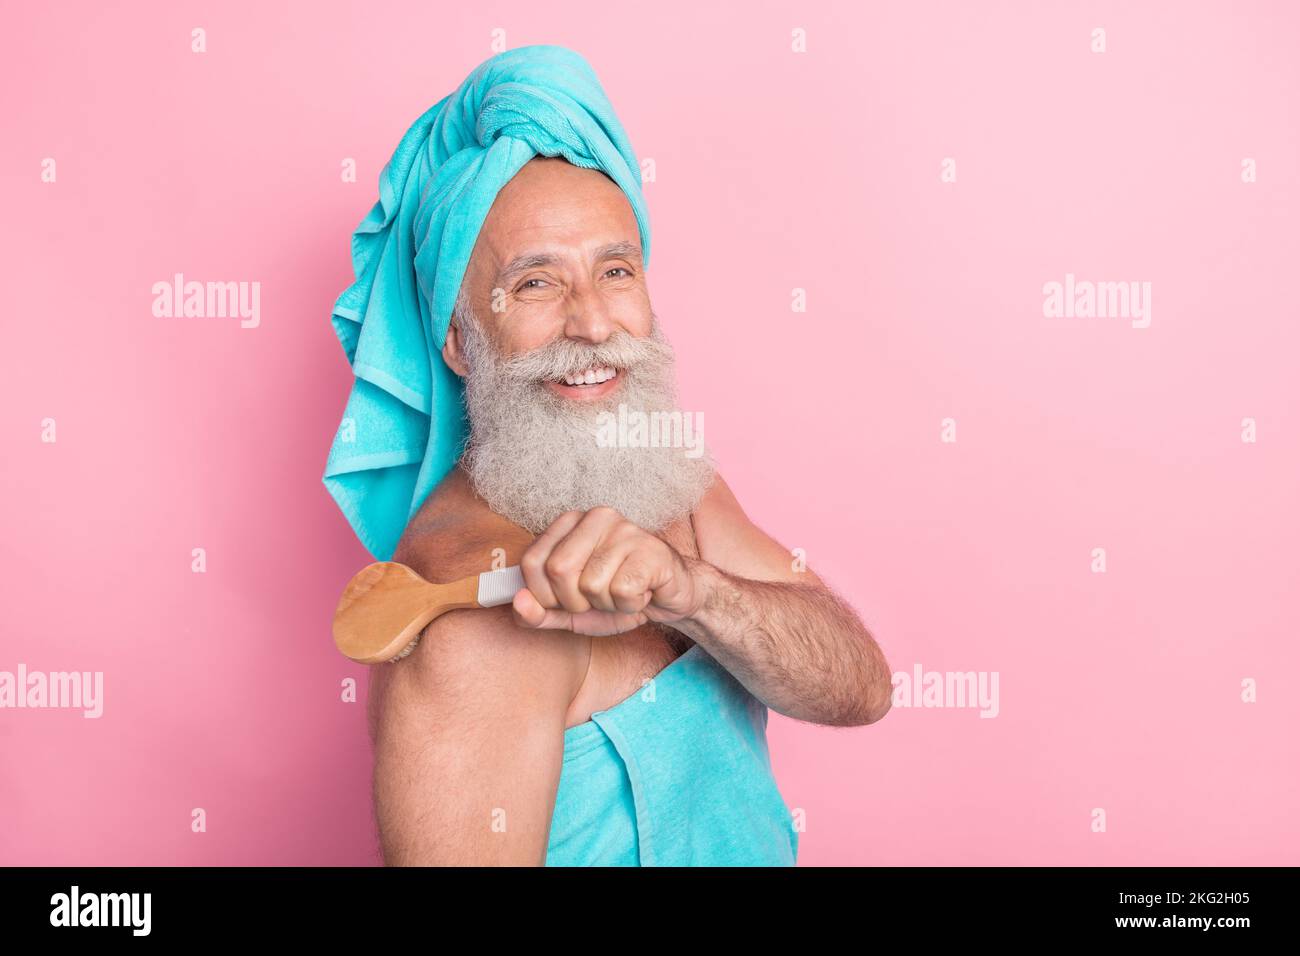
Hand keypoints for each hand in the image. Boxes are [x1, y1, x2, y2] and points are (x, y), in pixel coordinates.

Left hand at [511, 507, 705, 635]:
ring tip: (624, 593)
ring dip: (608, 605)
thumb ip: (539, 612)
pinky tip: (643, 593)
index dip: (546, 596)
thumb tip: (518, 601)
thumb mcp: (571, 611)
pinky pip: (622, 592)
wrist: (671, 596)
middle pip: (559, 572)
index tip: (571, 599)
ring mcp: (626, 530)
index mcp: (570, 523)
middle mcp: (596, 517)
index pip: (532, 563)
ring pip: (591, 585)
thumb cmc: (618, 597)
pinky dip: (631, 606)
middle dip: (577, 601)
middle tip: (600, 597)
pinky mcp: (651, 549)